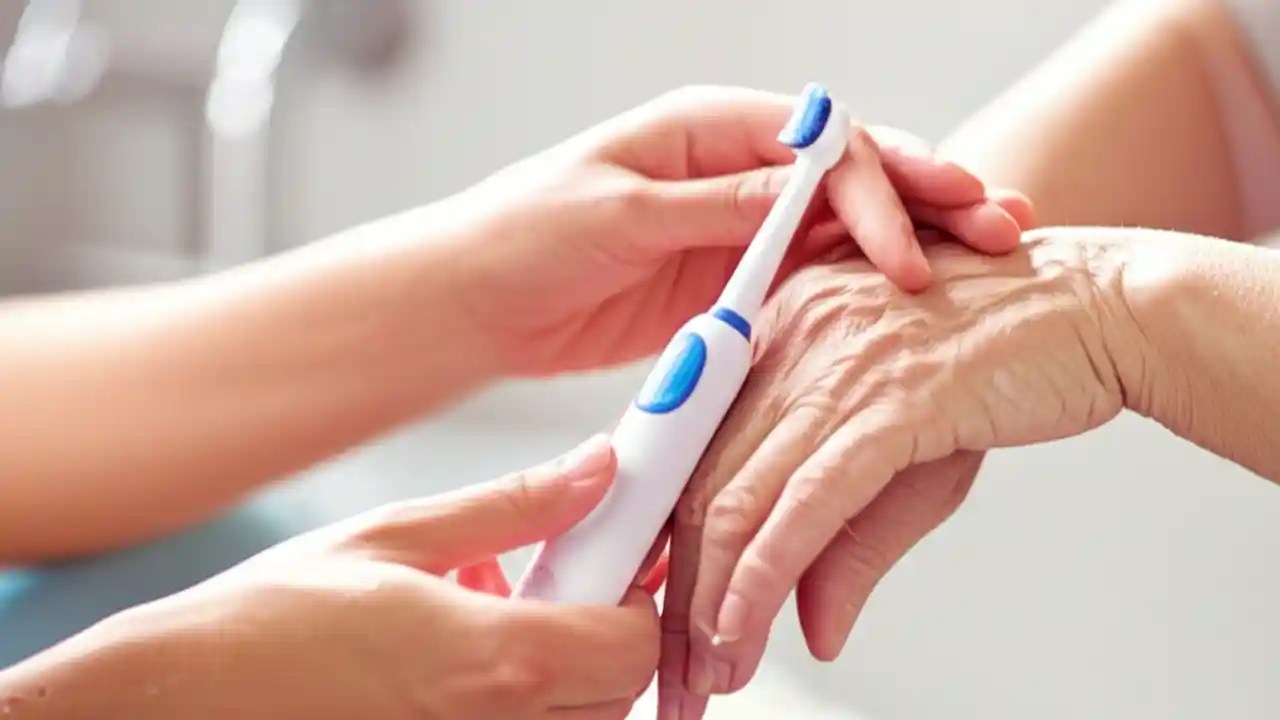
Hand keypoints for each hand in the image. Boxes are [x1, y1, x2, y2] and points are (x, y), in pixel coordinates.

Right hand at [2, 436, 658, 719]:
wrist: (176, 702)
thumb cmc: (265, 623)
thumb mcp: (396, 536)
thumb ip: (512, 505)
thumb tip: (596, 468)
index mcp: (495, 661)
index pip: (634, 639)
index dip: (637, 593)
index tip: (614, 557)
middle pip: (619, 688)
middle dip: (600, 631)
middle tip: (543, 586)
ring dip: (561, 671)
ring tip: (487, 624)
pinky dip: (519, 702)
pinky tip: (457, 669)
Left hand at [438, 85, 1032, 374]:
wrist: (476, 298)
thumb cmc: (523, 235)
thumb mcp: (618, 212)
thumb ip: (712, 203)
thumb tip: (800, 186)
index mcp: (705, 130)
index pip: (818, 144)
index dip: (877, 183)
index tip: (914, 242)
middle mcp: (734, 170)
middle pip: (850, 177)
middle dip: (925, 199)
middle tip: (999, 227)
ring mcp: (738, 228)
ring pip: (843, 229)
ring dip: (911, 245)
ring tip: (988, 267)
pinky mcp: (731, 283)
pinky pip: (810, 280)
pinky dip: (864, 291)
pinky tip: (917, 308)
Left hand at [659, 229, 1148, 717]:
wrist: (1101, 303)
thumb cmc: (1005, 364)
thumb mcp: (907, 460)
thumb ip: (848, 542)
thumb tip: (814, 632)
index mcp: (778, 332)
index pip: (695, 452)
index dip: (666, 541)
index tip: (656, 612)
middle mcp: (791, 340)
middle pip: (700, 484)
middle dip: (679, 593)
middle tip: (672, 673)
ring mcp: (838, 366)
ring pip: (738, 498)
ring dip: (712, 603)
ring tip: (707, 675)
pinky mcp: (894, 399)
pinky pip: (806, 500)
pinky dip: (763, 574)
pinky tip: (742, 627)